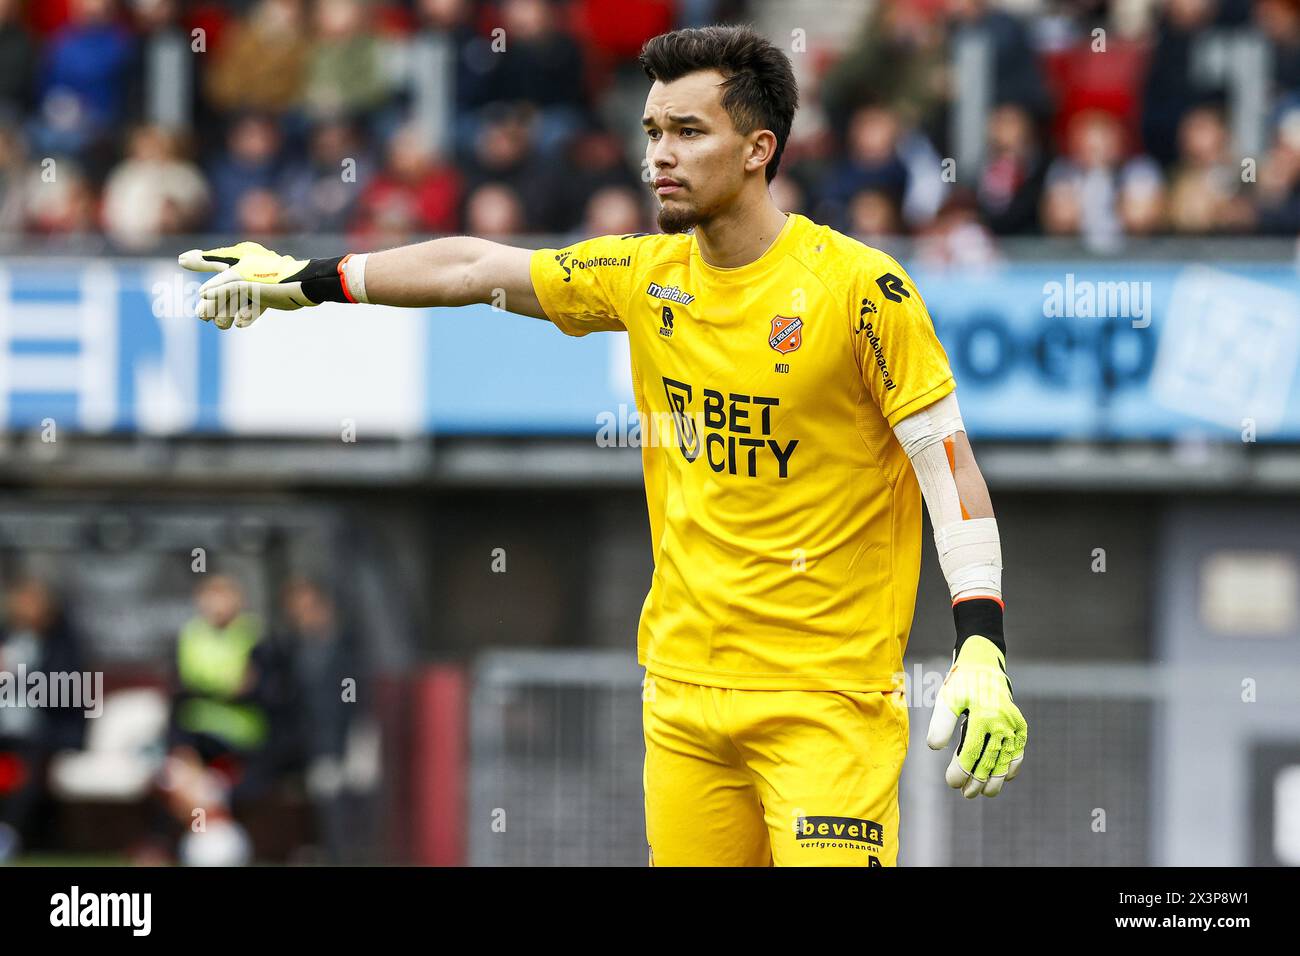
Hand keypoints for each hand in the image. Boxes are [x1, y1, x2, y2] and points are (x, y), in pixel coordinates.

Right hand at [178, 241, 317, 328]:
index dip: (199, 260)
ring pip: (237, 298)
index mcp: (239, 257)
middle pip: (224, 285)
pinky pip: (254, 304)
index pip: (214, 259)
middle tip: (202, 315)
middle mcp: (247, 268)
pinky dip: (247, 313)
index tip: (183, 259)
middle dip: (214, 302)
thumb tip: (202, 294)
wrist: (305, 287)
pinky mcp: (270, 295)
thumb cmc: (272, 278)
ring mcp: (259, 282)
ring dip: (227, 311)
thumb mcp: (240, 281)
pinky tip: (241, 323)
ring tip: (223, 324)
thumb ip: (219, 286)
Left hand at [926, 635, 1026, 797]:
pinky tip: (1006, 778)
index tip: (951, 783)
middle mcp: (1002, 722)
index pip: (971, 753)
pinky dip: (1013, 765)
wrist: (983, 666)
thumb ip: (941, 723)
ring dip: (996, 779)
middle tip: (967, 794)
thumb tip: (934, 747)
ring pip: (1006, 759)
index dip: (961, 771)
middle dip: (978, 781)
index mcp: (983, 716)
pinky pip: (1018, 750)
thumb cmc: (961, 684)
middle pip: (990, 760)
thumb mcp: (947, 699)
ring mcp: (1013, 724)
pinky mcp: (1020, 725)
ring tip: (986, 793)